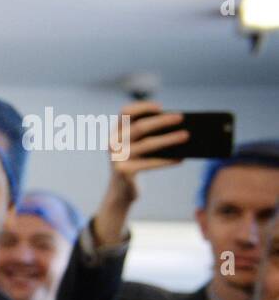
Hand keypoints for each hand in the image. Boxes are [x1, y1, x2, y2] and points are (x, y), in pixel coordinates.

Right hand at [94, 101, 187, 245]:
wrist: (121, 191)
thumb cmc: (136, 164)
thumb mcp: (138, 147)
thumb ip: (148, 135)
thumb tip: (178, 126)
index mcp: (116, 132)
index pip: (125, 112)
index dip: (142, 107)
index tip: (161, 107)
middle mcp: (113, 143)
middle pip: (139, 127)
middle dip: (162, 121)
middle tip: (181, 117)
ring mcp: (117, 158)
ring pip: (147, 144)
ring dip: (169, 139)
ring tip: (186, 136)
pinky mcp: (123, 171)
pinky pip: (149, 163)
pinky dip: (167, 160)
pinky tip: (181, 159)